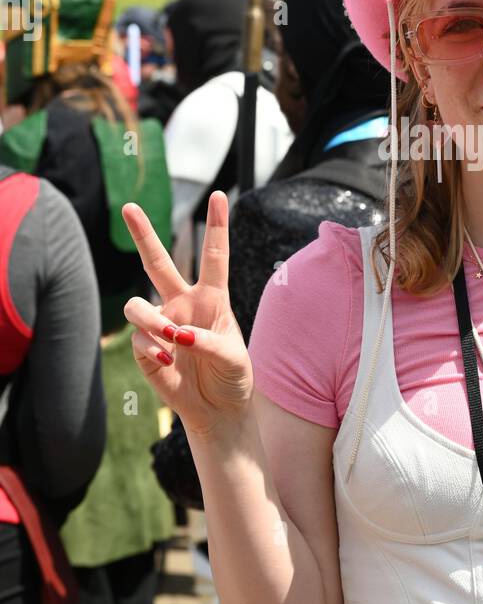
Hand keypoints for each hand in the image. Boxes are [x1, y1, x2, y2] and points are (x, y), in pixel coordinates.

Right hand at [121, 190, 253, 435]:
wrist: (218, 408)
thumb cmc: (232, 375)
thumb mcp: (234, 357)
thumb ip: (209, 341)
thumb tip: (176, 334)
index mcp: (212, 298)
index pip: (215, 256)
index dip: (216, 226)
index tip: (218, 195)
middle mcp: (183, 303)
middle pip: (158, 262)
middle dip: (143, 234)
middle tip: (128, 207)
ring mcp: (162, 324)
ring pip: (138, 304)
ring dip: (151, 319)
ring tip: (170, 337)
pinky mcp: (146, 348)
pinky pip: (139, 339)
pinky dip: (153, 349)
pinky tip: (168, 362)